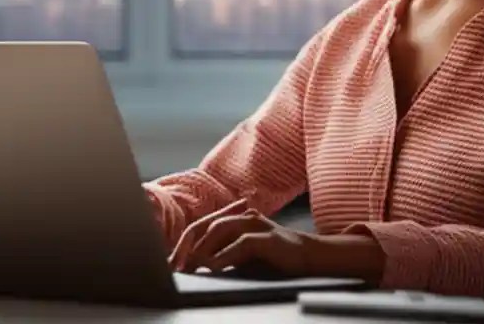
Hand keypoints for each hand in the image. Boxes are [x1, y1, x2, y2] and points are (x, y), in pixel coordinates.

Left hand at [169, 201, 310, 275]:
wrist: (310, 257)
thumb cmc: (275, 258)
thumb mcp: (243, 255)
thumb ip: (222, 254)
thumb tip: (195, 265)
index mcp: (234, 220)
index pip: (202, 226)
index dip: (185, 243)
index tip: (174, 263)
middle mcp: (242, 217)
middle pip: (206, 225)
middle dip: (189, 245)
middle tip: (178, 265)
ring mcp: (255, 224)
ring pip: (220, 229)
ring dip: (204, 249)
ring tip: (193, 265)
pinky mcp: (268, 237)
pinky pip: (242, 243)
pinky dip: (225, 255)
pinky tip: (215, 267)